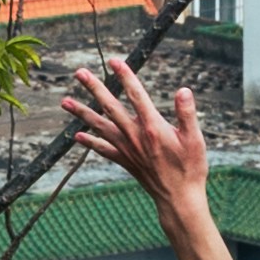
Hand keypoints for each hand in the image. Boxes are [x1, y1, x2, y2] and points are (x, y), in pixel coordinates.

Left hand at [66, 53, 213, 228]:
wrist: (179, 199)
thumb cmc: (191, 168)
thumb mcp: (195, 139)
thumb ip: (187, 113)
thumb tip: (183, 90)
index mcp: (153, 127)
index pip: (137, 95)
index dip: (125, 76)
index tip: (115, 61)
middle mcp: (135, 136)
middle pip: (110, 107)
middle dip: (94, 88)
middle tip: (79, 73)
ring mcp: (127, 149)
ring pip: (100, 126)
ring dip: (81, 113)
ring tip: (64, 101)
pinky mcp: (125, 161)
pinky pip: (103, 149)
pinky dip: (90, 141)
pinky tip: (77, 136)